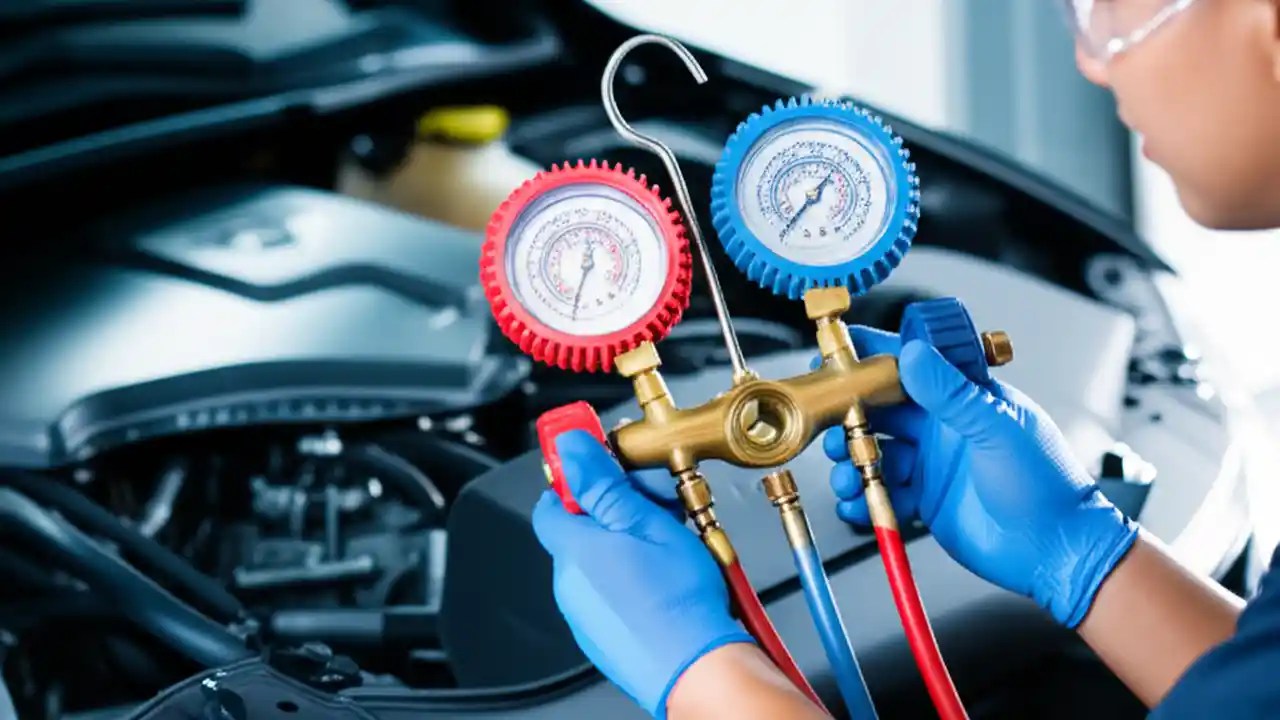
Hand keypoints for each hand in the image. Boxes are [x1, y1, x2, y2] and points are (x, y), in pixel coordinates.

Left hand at [531, 430, 754, 717]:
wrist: (697, 669)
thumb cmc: (679, 602)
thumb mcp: (648, 522)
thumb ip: (604, 484)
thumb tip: (572, 448)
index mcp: (573, 549)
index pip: (552, 499)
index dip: (579, 480)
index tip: (604, 466)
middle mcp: (569, 583)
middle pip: (583, 528)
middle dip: (619, 510)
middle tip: (658, 505)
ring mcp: (584, 613)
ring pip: (600, 560)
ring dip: (630, 544)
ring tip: (672, 543)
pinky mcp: (603, 635)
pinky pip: (611, 593)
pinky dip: (633, 578)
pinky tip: (666, 578)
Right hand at [823, 327, 1138, 626]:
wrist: (1058, 551)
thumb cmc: (1047, 486)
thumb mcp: (997, 429)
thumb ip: (952, 392)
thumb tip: (913, 355)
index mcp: (962, 397)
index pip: (907, 365)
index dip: (868, 361)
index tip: (835, 363)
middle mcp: (942, 427)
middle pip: (879, 411)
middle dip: (847, 417)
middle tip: (828, 429)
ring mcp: (931, 464)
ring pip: (874, 454)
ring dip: (851, 462)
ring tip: (845, 476)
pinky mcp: (925, 500)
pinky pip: (881, 494)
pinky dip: (863, 499)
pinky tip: (857, 505)